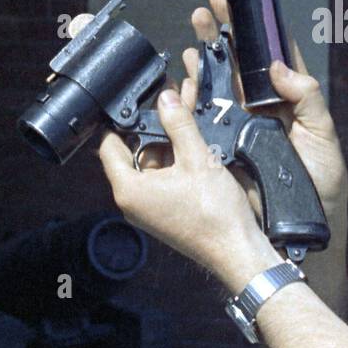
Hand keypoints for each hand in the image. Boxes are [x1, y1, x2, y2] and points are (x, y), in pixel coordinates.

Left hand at [95, 83, 281, 293]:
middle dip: (157, 124)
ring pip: (157, 161)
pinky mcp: (168, 209)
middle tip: (172, 98)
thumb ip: (179, 124)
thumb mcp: (197, 158)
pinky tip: (196, 136)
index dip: (121, 120)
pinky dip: (180, 156)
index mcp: (129, 189)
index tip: (135, 100)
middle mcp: (134, 200)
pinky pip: (168, 175)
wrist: (237, 249)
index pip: (110, 146)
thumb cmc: (214, 214)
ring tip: (188, 109)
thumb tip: (166, 98)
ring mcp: (152, 206)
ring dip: (172, 137)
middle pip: (137, 151)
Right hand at [183, 0, 347, 224]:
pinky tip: (182, 80)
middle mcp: (261, 108)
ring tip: (192, 40)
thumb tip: (277, 64)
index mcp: (289, 99)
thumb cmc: (324, 183)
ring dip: (201, 61)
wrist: (303, 231)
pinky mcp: (220, 148)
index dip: (253, 28)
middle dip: (219, 34)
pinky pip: (199, 120)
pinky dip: (188, 99)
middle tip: (205, 9)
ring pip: (215, 87)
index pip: (270, 55)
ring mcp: (238, 127)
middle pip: (236, 64)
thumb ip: (306, 97)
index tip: (237, 4)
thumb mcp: (324, 136)